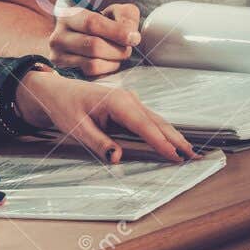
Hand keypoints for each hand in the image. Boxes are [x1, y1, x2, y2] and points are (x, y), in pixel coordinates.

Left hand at [14, 67, 194, 163]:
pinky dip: (162, 131)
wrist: (54, 91)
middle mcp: (127, 99)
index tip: (176, 156)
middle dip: (176, 140)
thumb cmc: (65, 107)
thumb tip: (117, 157)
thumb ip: (98, 143)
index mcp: (116, 102)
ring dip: (173, 136)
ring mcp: (129, 101)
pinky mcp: (128, 106)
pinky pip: (148, 120)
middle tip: (194, 157)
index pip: (144, 125)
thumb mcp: (76, 128)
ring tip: (189, 152)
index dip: (161, 142)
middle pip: (157, 122)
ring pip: (156, 121)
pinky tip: (171, 142)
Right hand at [49, 2, 140, 75]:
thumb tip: (131, 35)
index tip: (134, 38)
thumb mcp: (114, 12)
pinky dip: (106, 70)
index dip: (116, 31)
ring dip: (113, 62)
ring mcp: (58, 56)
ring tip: (116, 55)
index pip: (92, 23)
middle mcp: (58, 36)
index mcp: (68, 15)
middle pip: (94, 46)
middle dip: (118, 50)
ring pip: (93, 64)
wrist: (84, 39)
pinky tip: (107, 63)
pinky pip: (91, 76)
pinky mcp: (63, 72)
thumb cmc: (102, 24)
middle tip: (126, 48)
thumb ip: (125, 16)